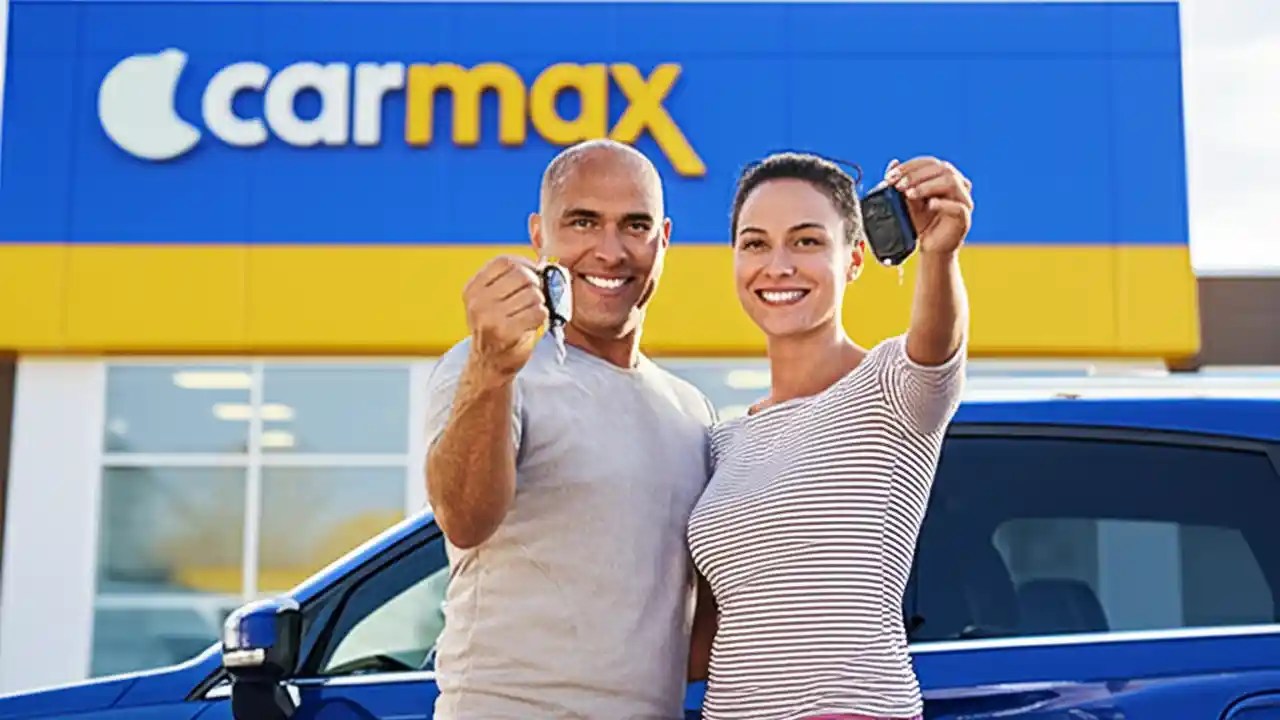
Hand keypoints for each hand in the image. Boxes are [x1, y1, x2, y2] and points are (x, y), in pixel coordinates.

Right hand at [463, 255, 548, 378]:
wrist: (489, 365)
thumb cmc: (498, 328)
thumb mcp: (491, 300)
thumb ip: (509, 280)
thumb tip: (544, 264)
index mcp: (473, 289)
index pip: (504, 262)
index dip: (525, 265)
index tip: (533, 275)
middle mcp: (477, 302)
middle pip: (522, 275)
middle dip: (536, 285)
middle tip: (536, 297)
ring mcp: (490, 317)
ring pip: (533, 294)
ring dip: (540, 304)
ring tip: (530, 314)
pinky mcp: (506, 333)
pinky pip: (538, 312)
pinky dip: (542, 316)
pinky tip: (532, 324)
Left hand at [885, 157, 972, 254]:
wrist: (930, 247)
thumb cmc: (921, 221)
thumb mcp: (906, 200)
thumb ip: (901, 182)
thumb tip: (893, 162)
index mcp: (945, 176)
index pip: (930, 162)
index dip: (910, 167)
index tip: (890, 177)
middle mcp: (958, 184)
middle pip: (942, 169)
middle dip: (916, 175)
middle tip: (898, 186)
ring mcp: (964, 201)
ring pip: (951, 183)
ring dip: (928, 186)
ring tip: (909, 194)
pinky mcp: (965, 218)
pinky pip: (959, 207)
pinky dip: (943, 204)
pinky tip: (930, 205)